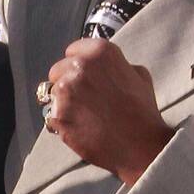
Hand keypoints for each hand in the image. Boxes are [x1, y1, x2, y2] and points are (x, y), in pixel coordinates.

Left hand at [45, 37, 173, 184]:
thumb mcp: (139, 76)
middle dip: (66, 82)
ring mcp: (66, 91)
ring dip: (63, 103)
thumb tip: (105, 68)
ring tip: (84, 116)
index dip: (77, 64)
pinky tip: (79, 128)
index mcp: (100, 52)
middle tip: (82, 99)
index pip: (73, 50)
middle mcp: (79, 67)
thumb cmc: (142, 112)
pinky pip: (50, 115)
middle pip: (57, 70)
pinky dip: (61, 122)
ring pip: (52, 94)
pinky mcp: (58, 114)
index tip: (81, 76)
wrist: (139, 144)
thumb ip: (117, 65)